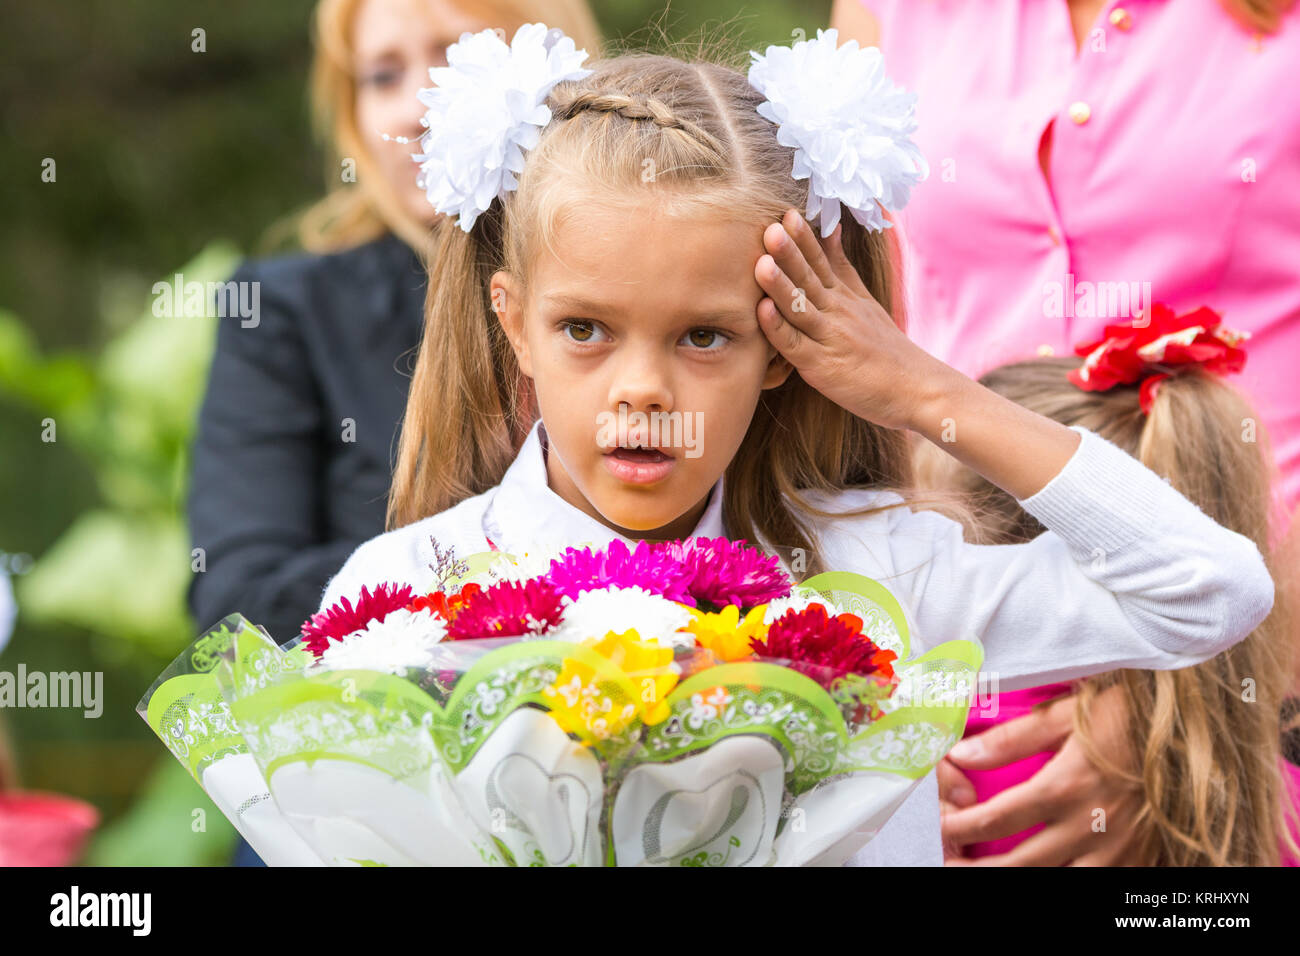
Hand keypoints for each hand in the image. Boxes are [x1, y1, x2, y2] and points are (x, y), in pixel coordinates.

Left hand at [753, 208, 947, 430]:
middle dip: (790, 252)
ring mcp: (829, 337)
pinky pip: (795, 344)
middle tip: (773, 226)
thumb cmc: (884, 348)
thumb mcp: (864, 300)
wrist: (915, 388)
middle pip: (810, 277)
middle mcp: (836, 311)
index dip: (804, 238)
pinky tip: (762, 311)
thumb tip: (830, 228)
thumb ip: (842, 266)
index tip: (788, 212)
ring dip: (781, 285)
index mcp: (844, 295)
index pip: (821, 260)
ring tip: (763, 262)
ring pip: (800, 307)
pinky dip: (779, 328)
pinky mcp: (821, 365)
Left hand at [940, 686, 1143, 865]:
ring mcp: (1121, 846)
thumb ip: (1011, 739)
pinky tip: (1048, 873)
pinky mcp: (1144, 854)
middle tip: (948, 866)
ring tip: (988, 876)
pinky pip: (1101, 881)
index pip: (995, 820)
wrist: (1199, 719)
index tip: (939, 829)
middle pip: (1020, 865)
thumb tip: (961, 754)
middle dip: (977, 870)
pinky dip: (1069, 881)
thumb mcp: (1065, 711)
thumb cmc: (1128, 707)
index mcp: (1066, 786)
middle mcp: (1092, 824)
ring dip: (1019, 880)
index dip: (959, 829)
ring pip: (1059, 882)